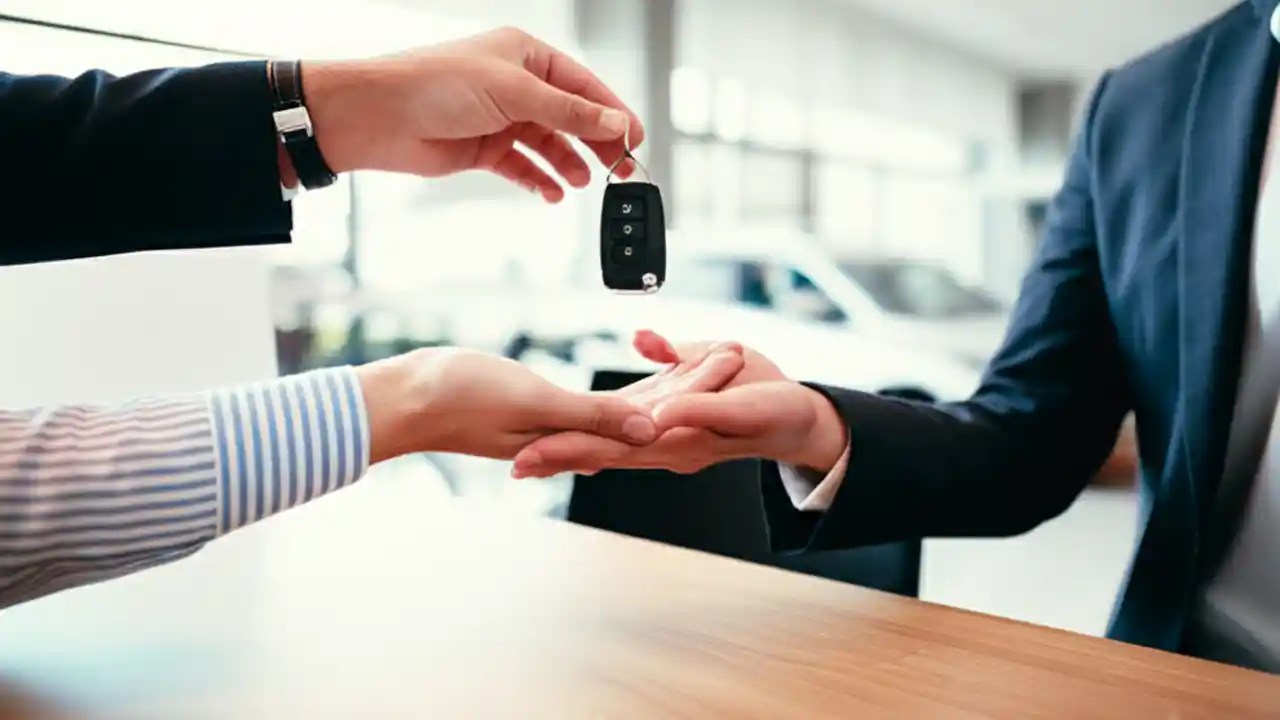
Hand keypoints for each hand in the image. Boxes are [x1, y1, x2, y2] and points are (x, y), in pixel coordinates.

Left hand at [301, 27, 643, 201]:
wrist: (378, 117)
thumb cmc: (433, 85)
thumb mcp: (514, 93)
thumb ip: (569, 112)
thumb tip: (615, 121)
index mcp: (525, 55)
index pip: (583, 85)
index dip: (612, 112)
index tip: (635, 138)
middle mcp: (514, 85)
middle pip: (570, 117)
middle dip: (595, 143)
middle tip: (621, 168)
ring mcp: (499, 118)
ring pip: (548, 144)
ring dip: (567, 164)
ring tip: (584, 182)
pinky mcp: (483, 148)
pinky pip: (522, 166)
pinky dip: (538, 180)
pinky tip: (552, 192)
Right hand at [355, 342, 741, 463]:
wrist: (406, 400)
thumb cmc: (461, 397)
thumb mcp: (534, 401)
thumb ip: (596, 417)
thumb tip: (655, 430)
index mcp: (579, 441)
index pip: (654, 419)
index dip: (697, 390)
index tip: (734, 361)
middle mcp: (576, 439)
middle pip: (650, 413)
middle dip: (694, 384)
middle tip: (734, 351)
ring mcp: (560, 426)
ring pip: (630, 406)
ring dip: (668, 382)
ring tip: (704, 356)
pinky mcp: (543, 411)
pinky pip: (604, 399)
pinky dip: (630, 384)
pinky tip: (646, 373)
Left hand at [511, 331, 847, 477]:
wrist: (797, 415)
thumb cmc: (774, 409)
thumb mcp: (741, 406)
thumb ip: (697, 407)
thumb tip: (655, 417)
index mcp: (674, 440)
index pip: (608, 447)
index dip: (567, 448)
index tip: (530, 454)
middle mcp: (663, 443)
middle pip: (597, 450)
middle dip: (555, 454)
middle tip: (513, 461)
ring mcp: (664, 434)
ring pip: (607, 442)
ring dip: (569, 446)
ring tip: (529, 452)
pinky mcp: (670, 417)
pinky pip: (625, 427)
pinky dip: (594, 431)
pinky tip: (573, 428)